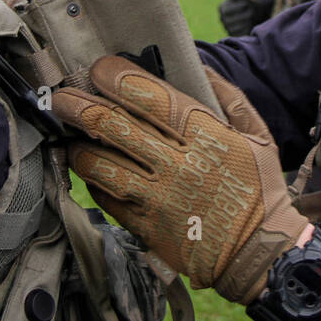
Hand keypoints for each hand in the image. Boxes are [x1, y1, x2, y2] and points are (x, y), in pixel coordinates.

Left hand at [51, 57, 307, 303]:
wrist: (258, 255)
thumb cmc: (260, 190)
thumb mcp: (259, 137)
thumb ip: (230, 98)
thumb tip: (201, 65)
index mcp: (206, 137)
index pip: (151, 98)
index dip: (118, 79)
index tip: (98, 68)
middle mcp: (177, 165)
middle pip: (115, 126)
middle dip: (79, 106)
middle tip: (60, 97)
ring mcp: (158, 198)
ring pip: (101, 164)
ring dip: (78, 146)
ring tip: (69, 136)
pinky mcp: (146, 227)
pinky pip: (106, 197)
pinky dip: (93, 181)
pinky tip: (88, 169)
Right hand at [218, 0, 269, 36]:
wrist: (258, 11)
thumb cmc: (250, 0)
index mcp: (222, 7)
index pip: (232, 10)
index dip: (242, 6)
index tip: (246, 3)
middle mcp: (222, 19)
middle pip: (235, 20)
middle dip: (246, 15)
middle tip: (251, 11)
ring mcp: (227, 28)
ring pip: (238, 28)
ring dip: (248, 22)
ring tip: (250, 17)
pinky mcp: (234, 35)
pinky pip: (240, 34)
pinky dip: (247, 29)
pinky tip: (249, 24)